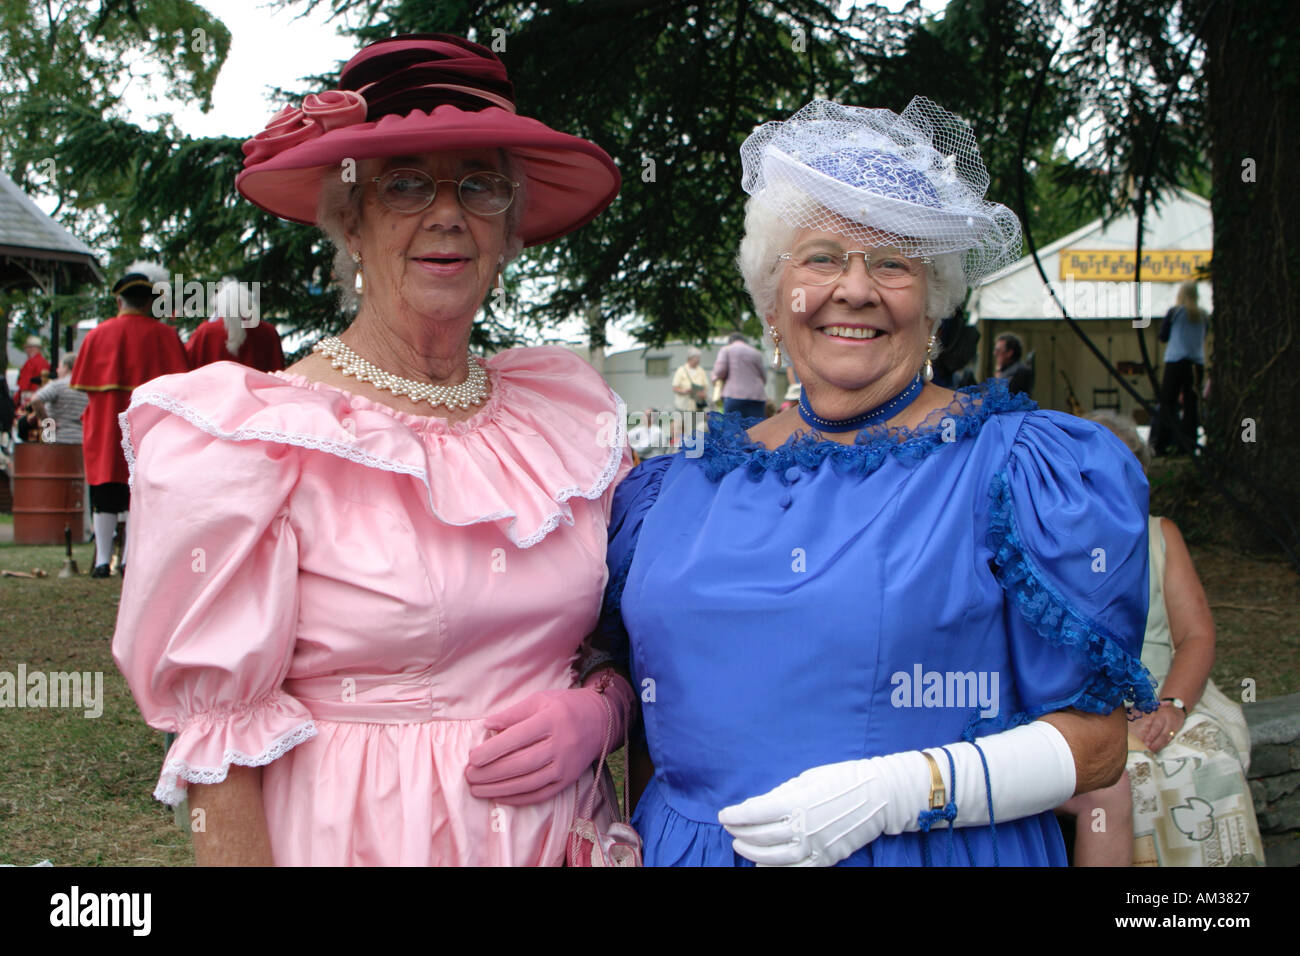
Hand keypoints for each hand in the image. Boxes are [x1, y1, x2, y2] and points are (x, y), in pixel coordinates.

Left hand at [466, 677, 630, 806]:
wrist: (600, 721)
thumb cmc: (563, 707)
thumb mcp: (539, 699)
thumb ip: (513, 713)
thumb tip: (487, 725)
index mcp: (551, 719)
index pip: (518, 737)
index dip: (493, 749)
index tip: (472, 757)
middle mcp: (560, 744)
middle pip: (521, 763)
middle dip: (491, 772)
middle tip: (469, 775)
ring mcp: (565, 765)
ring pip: (528, 783)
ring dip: (499, 789)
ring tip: (476, 789)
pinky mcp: (568, 781)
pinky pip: (540, 794)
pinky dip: (517, 799)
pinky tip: (498, 797)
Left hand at [718, 761, 887, 866]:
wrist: (881, 795)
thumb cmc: (842, 778)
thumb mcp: (807, 778)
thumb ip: (779, 794)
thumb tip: (754, 806)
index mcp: (799, 802)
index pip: (756, 812)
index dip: (736, 815)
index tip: (724, 814)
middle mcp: (805, 827)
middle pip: (761, 836)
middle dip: (740, 832)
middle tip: (729, 827)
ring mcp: (817, 845)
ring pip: (774, 857)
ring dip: (752, 852)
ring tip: (739, 845)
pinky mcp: (827, 858)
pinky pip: (797, 870)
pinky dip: (776, 870)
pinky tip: (762, 865)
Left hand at [1130, 703, 1184, 752]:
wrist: (1179, 711)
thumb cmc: (1164, 710)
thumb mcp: (1156, 710)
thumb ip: (1148, 717)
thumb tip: (1136, 721)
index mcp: (1162, 716)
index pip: (1157, 727)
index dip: (1151, 735)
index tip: (1146, 742)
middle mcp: (1169, 723)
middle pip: (1162, 735)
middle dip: (1155, 743)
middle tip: (1148, 749)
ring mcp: (1174, 729)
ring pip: (1166, 739)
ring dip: (1159, 746)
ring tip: (1151, 751)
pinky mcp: (1176, 734)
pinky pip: (1169, 741)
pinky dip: (1163, 746)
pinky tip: (1158, 749)